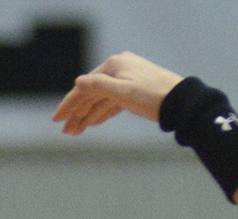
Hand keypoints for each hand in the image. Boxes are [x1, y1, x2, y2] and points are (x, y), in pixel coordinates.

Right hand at [53, 52, 182, 135]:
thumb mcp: (123, 91)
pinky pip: (112, 104)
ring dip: (87, 116)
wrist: (180, 101)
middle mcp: (118, 70)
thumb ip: (99, 86)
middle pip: (91, 93)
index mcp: (113, 66)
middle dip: (77, 113)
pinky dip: (101, 114)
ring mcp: (126, 80)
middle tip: (65, 131)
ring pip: (101, 100)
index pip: (84, 86)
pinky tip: (92, 124)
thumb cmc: (153, 95)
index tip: (57, 119)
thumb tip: (78, 82)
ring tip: (75, 132)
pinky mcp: (133, 92)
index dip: (69, 103)